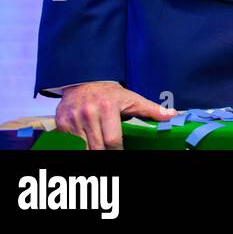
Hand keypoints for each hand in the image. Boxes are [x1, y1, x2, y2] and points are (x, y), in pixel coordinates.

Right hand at [55, 81, 176, 149]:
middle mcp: (88, 113)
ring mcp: (73, 119)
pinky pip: (68, 143)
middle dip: (104, 153)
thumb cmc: (110, 93)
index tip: (122, 154)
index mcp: (108, 108)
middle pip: (97, 147)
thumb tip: (172, 115)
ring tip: (99, 149)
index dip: (118, 151)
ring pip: (82, 148)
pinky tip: (85, 145)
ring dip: (91, 151)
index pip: (113, 140)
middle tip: (111, 152)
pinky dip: (76, 147)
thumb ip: (151, 109)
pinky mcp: (60, 123)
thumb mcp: (132, 98)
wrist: (84, 80)